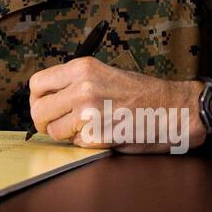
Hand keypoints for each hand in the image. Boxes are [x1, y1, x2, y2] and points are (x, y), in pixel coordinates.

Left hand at [28, 57, 202, 152]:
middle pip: (38, 110)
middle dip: (44, 121)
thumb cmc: (142, 93)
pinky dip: (85, 143)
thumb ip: (74, 83)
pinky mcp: (99, 135)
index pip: (37, 84)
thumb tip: (46, 100)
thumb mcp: (103, 74)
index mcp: (82, 68)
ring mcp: (90, 113)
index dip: (38, 100)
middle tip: (56, 125)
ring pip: (54, 131)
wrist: (174, 109)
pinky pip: (76, 143)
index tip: (45, 107)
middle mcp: (82, 88)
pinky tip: (103, 133)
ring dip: (66, 134)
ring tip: (86, 128)